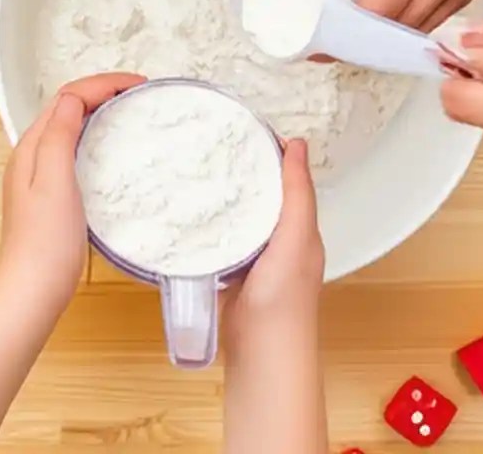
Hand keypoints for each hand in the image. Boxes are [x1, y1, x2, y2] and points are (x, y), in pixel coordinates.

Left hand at [0, 72, 146, 303]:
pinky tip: (111, 151)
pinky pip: (72, 152)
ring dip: (98, 112)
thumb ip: (59, 136)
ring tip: (129, 112)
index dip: (102, 84)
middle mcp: (30, 157)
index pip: (67, 97)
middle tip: (139, 93)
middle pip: (66, 108)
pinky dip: (94, 139)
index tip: (138, 85)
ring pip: (69, 128)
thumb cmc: (45, 242)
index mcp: (30, 148)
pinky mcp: (50, 197)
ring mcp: (38, 177)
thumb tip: (73, 99)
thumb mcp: (54, 180)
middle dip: (101, 91)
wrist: (32, 290)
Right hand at [222, 139, 327, 453]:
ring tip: (192, 168)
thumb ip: (296, 194)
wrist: (263, 356)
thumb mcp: (295, 238)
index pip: (285, 178)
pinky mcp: (225, 273)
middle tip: (208, 142)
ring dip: (217, 195)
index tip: (241, 126)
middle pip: (255, 194)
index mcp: (299, 228)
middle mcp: (276, 240)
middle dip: (236, 168)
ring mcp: (249, 258)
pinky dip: (202, 223)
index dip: (266, 151)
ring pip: (233, 215)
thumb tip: (297, 145)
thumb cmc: (284, 303)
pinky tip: (184, 213)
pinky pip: (214, 239)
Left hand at [277, 0, 482, 31]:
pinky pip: (434, 17)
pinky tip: (377, 21)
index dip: (344, 31)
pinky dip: (403, 23)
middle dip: (358, 41)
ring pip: (417, 29)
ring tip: (344, 36)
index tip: (313, 39)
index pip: (379, 9)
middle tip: (321, 42)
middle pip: (398, 28)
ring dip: (381, 37)